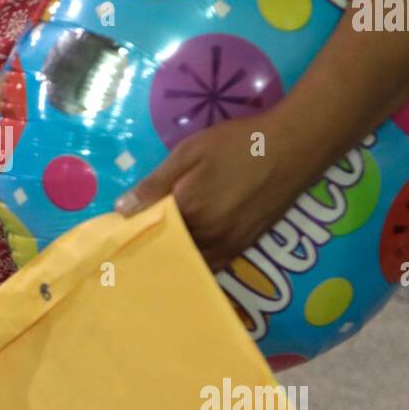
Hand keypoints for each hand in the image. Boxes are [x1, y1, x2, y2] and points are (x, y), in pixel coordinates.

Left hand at [114, 111, 321, 272]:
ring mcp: (231, 246)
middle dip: (150, 250)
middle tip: (130, 244)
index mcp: (190, 213)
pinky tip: (186, 251)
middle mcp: (210, 238)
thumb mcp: (189, 154)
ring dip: (174, 260)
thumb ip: (155, 184)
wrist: (295, 147)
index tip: (113, 235)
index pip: (150, 234)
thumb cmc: (239, 144)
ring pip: (192, 264)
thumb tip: (121, 210)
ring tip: (155, 250)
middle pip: (170, 254)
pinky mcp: (246, 247)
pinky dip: (196, 262)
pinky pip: (212, 265)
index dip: (132, 233)